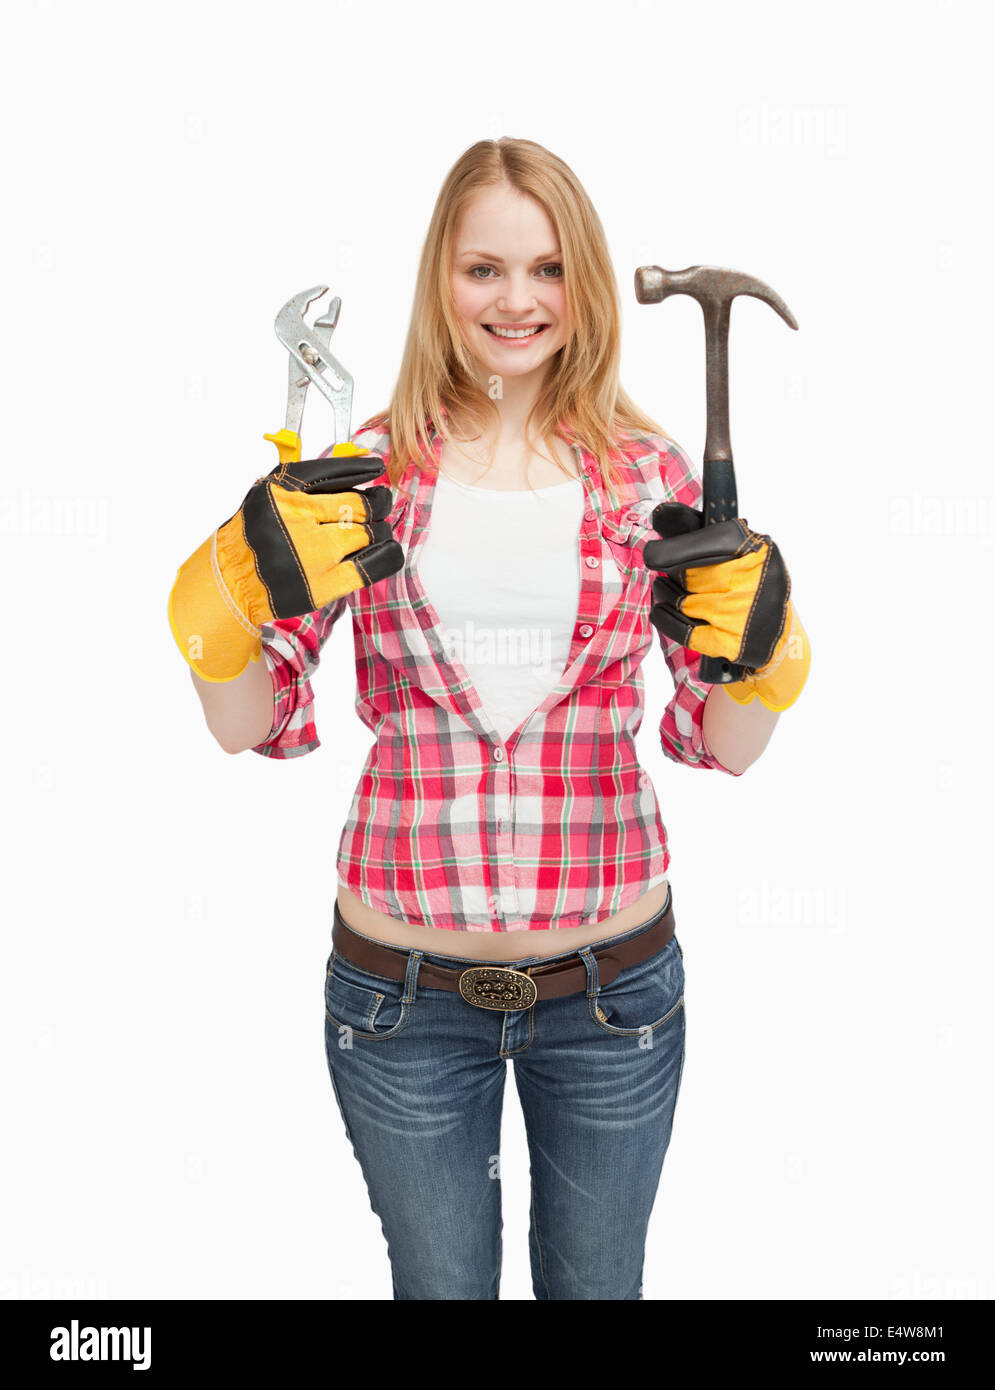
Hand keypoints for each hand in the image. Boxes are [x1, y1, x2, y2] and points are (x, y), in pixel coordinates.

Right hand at [169, 443, 404, 682]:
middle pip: (358, 504)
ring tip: (378, 529)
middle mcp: (297, 519)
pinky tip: (388, 548)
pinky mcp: (324, 584)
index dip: (362, 468)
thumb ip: (304, 483)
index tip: (377, 468)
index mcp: (282, 492)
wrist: (231, 582)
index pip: (334, 471)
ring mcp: (312, 553)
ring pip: (369, 533)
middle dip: (377, 503)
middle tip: (382, 503)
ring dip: (380, 529)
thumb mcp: (268, 497)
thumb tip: (355, 462)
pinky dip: (386, 554)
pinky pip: (371, 565)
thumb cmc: (252, 538)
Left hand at [643, 501, 809, 710]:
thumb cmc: (750, 580)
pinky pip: (683, 628)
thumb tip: (659, 515)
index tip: (652, 553)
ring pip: (682, 600)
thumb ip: (701, 532)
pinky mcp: (729, 641)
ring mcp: (739, 613)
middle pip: (687, 572)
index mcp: (753, 548)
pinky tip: (661, 609)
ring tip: (663, 587)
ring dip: (666, 593)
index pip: (701, 543)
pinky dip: (666, 618)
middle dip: (670, 571)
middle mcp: (748, 580)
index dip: (670, 549)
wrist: (776, 630)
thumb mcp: (740, 548)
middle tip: (663, 569)